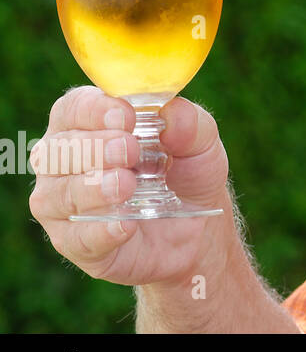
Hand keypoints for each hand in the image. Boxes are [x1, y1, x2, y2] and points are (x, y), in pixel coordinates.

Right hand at [29, 86, 231, 287]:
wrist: (198, 228)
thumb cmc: (187, 173)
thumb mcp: (202, 143)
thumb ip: (191, 124)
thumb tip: (173, 113)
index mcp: (87, 125)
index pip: (73, 108)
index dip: (94, 110)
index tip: (126, 116)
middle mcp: (64, 162)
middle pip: (58, 149)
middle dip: (93, 146)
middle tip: (129, 150)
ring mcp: (63, 205)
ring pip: (58, 194)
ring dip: (92, 188)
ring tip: (126, 185)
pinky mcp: (74, 243)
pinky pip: (76, 237)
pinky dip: (100, 231)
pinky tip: (126, 225)